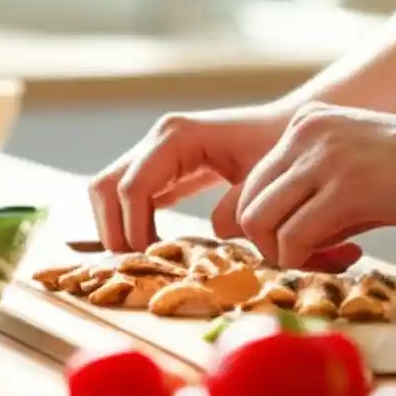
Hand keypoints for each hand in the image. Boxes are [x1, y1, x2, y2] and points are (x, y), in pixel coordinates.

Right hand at [89, 104, 290, 251]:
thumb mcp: (266, 176)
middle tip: (141, 269)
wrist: (290, 127)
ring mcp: (155, 151)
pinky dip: (130, 223)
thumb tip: (213, 236)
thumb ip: (240, 203)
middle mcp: (158, 139)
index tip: (155, 263)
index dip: (135, 230)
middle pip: (105, 187)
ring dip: (117, 229)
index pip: (132, 187)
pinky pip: (127, 196)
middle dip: (115, 232)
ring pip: (107, 192)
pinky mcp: (161, 167)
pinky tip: (157, 250)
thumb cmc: (282, 146)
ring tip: (149, 262)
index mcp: (178, 137)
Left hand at [220, 102, 395, 267]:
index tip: (312, 245)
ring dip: (288, 258)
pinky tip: (350, 258)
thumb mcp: (358, 172)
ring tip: (331, 262)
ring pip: (260, 223)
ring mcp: (323, 156)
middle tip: (317, 260)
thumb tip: (278, 244)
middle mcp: (305, 132)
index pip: (253, 186)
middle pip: (247, 206)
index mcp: (305, 123)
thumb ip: (316, 197)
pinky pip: (293, 239)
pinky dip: (310, 263)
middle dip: (272, 246)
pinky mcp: (346, 188)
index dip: (272, 227)